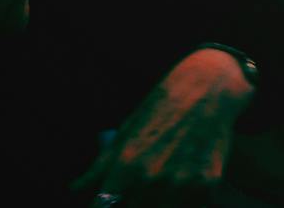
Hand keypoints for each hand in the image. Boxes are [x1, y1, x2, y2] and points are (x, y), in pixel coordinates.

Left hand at [70, 47, 256, 204]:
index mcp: (126, 167)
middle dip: (139, 199)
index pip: (105, 206)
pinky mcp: (208, 182)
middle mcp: (151, 178)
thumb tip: (75, 187)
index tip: (115, 199)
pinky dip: (190, 196)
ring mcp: (181, 182)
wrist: (208, 87)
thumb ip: (99, 166)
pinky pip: (193, 204)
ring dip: (164, 199)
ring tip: (169, 177)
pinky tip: (190, 176)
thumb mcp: (125, 132)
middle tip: (149, 178)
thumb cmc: (162, 107)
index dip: (106, 205)